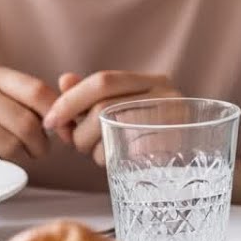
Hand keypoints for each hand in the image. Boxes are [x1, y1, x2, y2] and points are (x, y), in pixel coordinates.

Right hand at [0, 64, 57, 160]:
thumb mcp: (5, 102)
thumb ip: (37, 102)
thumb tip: (75, 106)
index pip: (38, 92)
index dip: (59, 116)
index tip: (64, 133)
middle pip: (26, 122)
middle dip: (40, 144)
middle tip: (38, 151)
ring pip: (9, 144)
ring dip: (19, 157)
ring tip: (12, 154)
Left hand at [42, 72, 181, 165]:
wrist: (191, 161)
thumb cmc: (148, 134)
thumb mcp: (120, 108)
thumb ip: (90, 94)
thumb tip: (64, 80)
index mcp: (153, 81)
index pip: (102, 81)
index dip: (69, 101)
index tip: (49, 121)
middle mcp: (167, 95)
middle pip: (103, 108)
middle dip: (78, 131)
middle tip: (76, 144)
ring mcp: (174, 121)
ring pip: (110, 133)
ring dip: (93, 149)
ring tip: (100, 152)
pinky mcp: (173, 148)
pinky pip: (125, 154)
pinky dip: (110, 159)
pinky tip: (114, 159)